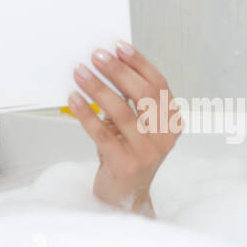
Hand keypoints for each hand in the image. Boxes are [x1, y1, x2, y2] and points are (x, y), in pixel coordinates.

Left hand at [69, 41, 182, 215]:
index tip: (119, 47)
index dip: (139, 63)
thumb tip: (107, 65)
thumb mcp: (136, 128)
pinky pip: (102, 132)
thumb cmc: (127, 157)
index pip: (158, 85)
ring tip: (80, 72)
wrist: (124, 199)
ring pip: (121, 111)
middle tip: (96, 56)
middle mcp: (165, 137)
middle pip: (143, 94)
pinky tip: (74, 98)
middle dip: (118, 71)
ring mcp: (147, 152)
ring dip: (98, 87)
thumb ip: (130, 103)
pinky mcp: (126, 164)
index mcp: (172, 123)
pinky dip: (86, 112)